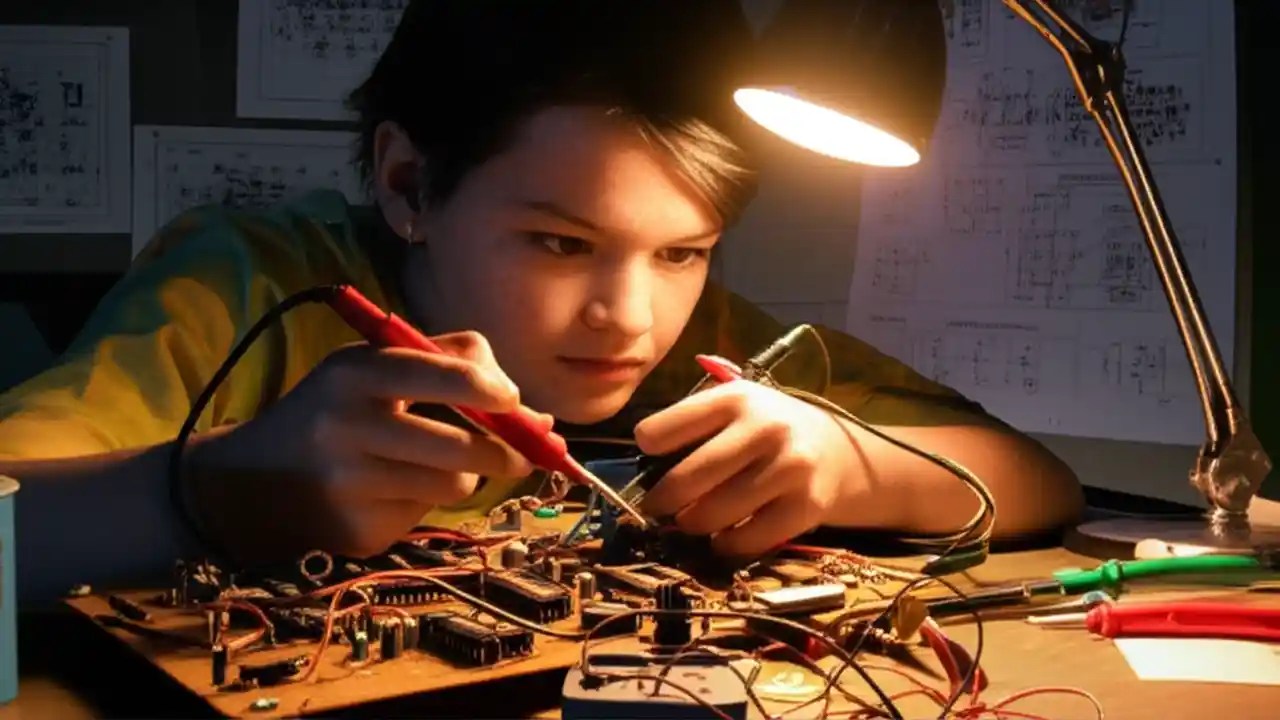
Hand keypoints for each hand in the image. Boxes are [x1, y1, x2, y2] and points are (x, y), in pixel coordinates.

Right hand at [187, 331, 546, 561]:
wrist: (250, 482)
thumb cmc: (333, 412)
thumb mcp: (371, 368)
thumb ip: (448, 365)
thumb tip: (531, 411)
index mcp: (353, 372)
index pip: (443, 374)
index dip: (492, 389)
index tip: (514, 401)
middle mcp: (347, 426)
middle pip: (464, 445)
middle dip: (505, 451)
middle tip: (518, 454)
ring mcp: (350, 484)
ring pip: (454, 486)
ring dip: (463, 478)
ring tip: (437, 467)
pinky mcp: (358, 530)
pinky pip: (426, 516)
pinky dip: (424, 504)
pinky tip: (391, 493)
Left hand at [634, 376, 859, 557]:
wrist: (838, 451)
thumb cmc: (768, 429)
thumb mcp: (736, 407)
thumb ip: (694, 424)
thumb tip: (641, 465)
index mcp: (736, 398)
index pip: (663, 429)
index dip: (649, 448)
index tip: (650, 459)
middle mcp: (765, 428)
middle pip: (686, 479)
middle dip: (662, 501)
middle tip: (657, 508)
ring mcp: (788, 468)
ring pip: (712, 515)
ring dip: (691, 525)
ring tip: (690, 521)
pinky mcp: (805, 506)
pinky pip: (745, 540)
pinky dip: (725, 545)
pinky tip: (723, 537)